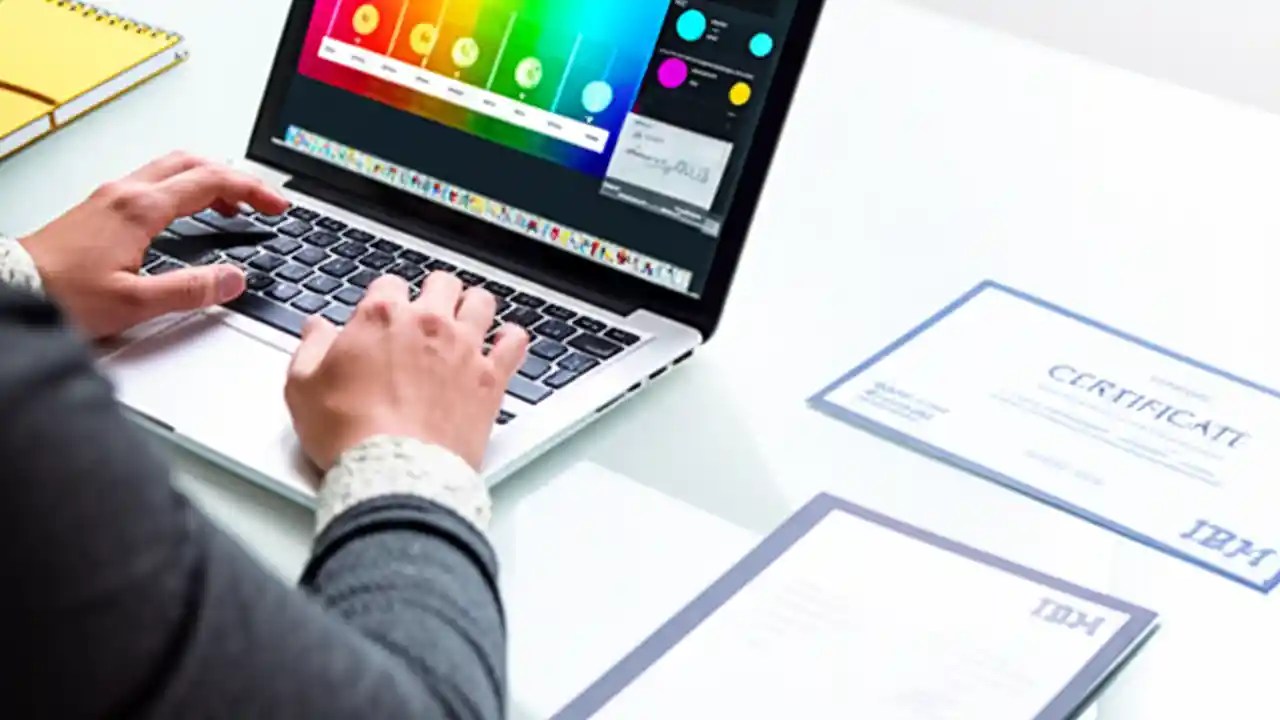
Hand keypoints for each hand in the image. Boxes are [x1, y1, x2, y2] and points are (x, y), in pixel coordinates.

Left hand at [19, 152, 288, 338]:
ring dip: (208, 179)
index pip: (211, 182)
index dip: (252, 191)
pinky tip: (188, 213)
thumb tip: (233, 279)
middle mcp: (125, 194)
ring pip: (171, 168)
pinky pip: (153, 182)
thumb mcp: (135, 303)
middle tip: (261, 200)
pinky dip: (184, 189)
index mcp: (140, 209)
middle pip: (193, 163)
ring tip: (232, 205)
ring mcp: (110, 197)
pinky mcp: (100, 208)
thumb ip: (190, 290)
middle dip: (235, 177)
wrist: (10, 291)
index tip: (277, 206)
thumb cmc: (60, 294)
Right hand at [285, 272, 529, 471]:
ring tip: (466, 320)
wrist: (395, 471)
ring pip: (480, 302)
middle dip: (434, 294)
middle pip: (441, 283)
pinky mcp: (490, 378)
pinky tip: (503, 343)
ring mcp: (463, 349)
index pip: (389, 284)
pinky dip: (510, 339)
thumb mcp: (303, 388)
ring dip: (473, 307)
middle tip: (428, 313)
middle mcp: (427, 324)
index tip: (384, 315)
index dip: (386, 298)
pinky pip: (514, 342)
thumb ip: (310, 350)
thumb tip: (316, 329)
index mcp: (381, 318)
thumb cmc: (350, 434)